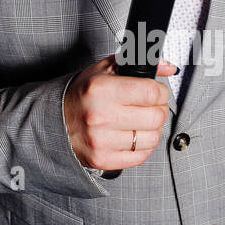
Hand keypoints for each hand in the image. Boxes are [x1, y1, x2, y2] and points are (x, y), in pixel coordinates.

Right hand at [64, 54, 177, 170]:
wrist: (55, 121)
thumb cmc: (81, 95)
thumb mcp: (105, 70)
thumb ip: (138, 64)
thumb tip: (169, 68)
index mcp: (100, 89)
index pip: (151, 93)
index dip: (161, 92)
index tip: (157, 92)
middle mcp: (100, 116)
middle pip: (156, 117)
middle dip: (160, 110)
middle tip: (151, 107)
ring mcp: (101, 141)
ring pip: (152, 138)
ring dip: (153, 129)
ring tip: (142, 121)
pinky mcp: (103, 159)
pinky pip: (141, 156)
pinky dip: (143, 146)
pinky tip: (134, 136)